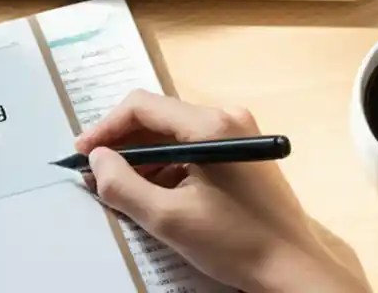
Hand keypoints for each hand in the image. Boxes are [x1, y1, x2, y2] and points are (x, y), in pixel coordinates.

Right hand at [75, 91, 367, 292]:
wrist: (295, 270)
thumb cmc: (237, 243)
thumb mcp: (168, 219)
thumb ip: (123, 186)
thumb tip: (96, 161)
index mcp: (211, 126)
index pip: (142, 106)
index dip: (105, 128)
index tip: (82, 154)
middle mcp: (227, 119)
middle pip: (158, 118)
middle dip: (122, 145)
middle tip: (95, 173)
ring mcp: (238, 135)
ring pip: (173, 135)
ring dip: (143, 159)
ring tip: (120, 188)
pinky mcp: (242, 154)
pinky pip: (192, 149)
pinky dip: (167, 167)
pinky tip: (153, 194)